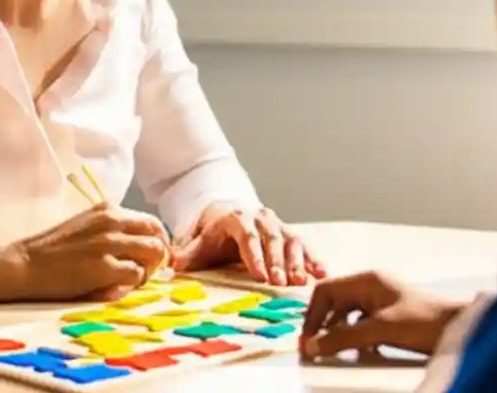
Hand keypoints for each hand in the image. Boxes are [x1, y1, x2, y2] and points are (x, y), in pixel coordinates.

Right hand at [0, 203, 168, 303]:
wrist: (23, 264)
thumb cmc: (52, 250)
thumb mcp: (86, 227)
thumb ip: (114, 232)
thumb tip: (144, 250)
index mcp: (108, 209)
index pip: (150, 223)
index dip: (156, 242)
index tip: (149, 258)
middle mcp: (112, 220)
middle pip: (157, 237)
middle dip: (156, 257)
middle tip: (142, 273)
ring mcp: (108, 243)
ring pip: (153, 254)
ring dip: (146, 271)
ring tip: (129, 281)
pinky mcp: (103, 267)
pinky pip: (136, 276)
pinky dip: (132, 285)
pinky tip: (115, 288)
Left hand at [171, 203, 326, 285]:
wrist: (228, 212)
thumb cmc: (213, 233)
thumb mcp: (199, 240)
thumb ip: (189, 252)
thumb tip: (174, 263)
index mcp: (237, 218)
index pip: (248, 236)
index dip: (255, 256)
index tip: (259, 276)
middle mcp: (261, 218)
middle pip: (272, 239)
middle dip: (278, 262)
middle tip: (281, 283)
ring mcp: (278, 225)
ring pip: (291, 241)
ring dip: (299, 262)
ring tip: (303, 282)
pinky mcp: (290, 234)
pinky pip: (304, 245)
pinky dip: (313, 259)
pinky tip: (322, 274)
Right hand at [299, 271, 465, 357]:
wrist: (459, 328)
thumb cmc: (425, 320)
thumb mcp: (380, 330)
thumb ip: (344, 338)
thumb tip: (312, 346)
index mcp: (367, 280)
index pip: (325, 290)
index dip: (312, 315)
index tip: (308, 339)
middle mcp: (372, 287)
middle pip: (334, 304)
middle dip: (324, 327)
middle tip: (317, 349)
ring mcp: (381, 301)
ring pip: (348, 316)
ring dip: (340, 335)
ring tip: (337, 352)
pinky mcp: (390, 317)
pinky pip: (363, 326)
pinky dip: (357, 339)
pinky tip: (362, 353)